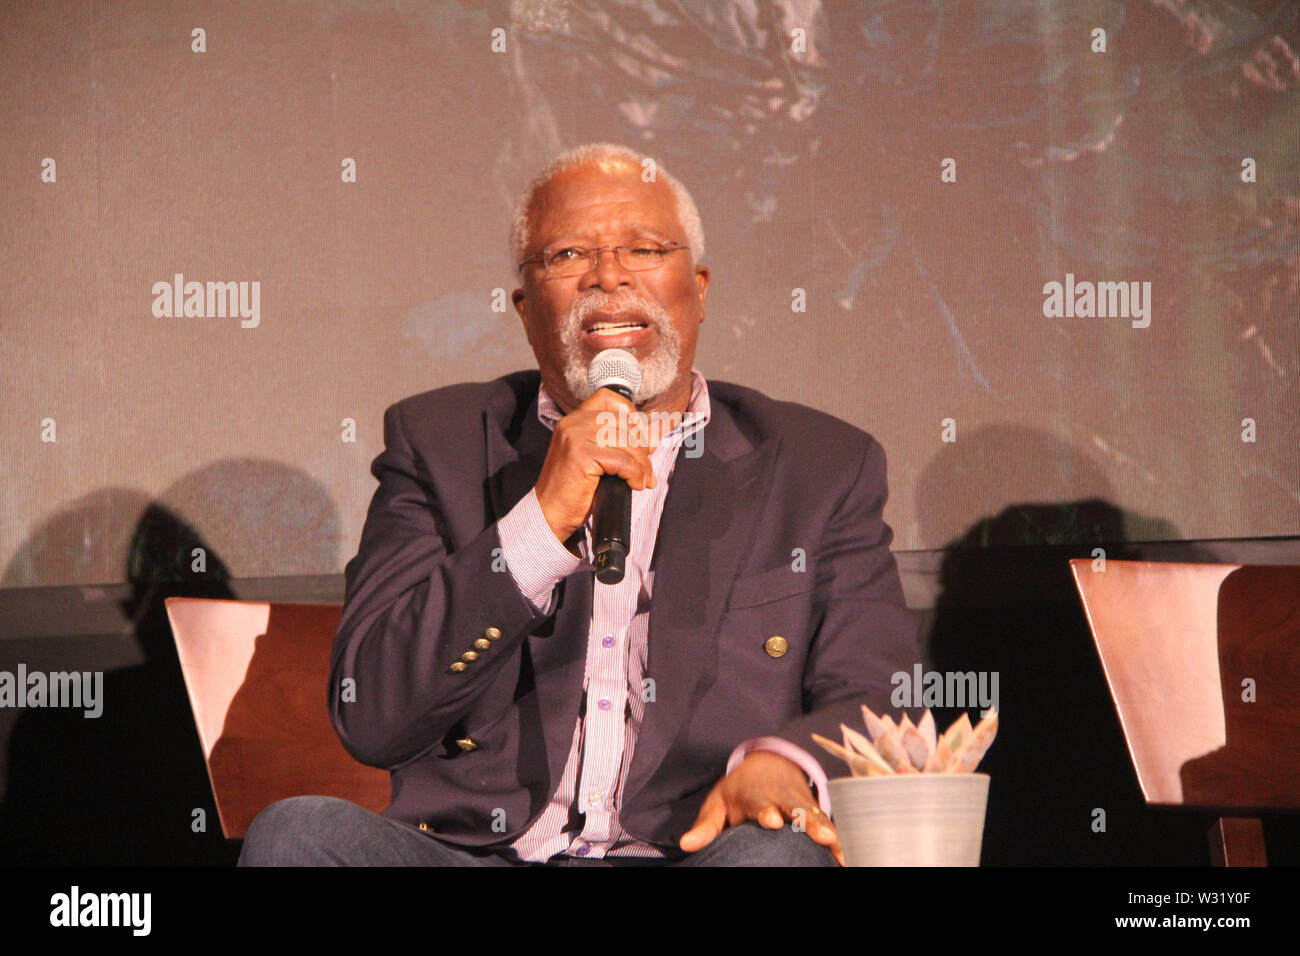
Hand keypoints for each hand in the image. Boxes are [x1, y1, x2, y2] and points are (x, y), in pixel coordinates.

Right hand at [534, 388, 656, 543]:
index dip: (630, 413)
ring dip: (642, 464)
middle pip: (624, 423)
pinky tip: (635, 484)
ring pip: (627, 442)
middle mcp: (574, 422)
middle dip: (642, 447)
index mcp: (574, 419)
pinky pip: (622, 460)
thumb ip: (614, 442)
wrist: (549, 512)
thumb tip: (651, 439)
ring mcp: (576, 436)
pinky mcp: (582, 454)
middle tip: (647, 469)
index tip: (640, 437)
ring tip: (644, 480)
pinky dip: (635, 474)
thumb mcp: (593, 456)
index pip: (608, 398)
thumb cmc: (573, 488)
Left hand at [679, 751, 843, 865]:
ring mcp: (802, 804)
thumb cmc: (741, 791)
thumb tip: (687, 845)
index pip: (760, 802)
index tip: (769, 820)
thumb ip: (706, 825)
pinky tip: (846, 857)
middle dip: (806, 820)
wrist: (771, 763)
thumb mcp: (719, 802)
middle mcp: (783, 797)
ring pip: (817, 816)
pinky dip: (838, 839)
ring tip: (837, 846)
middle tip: (818, 835)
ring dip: (827, 830)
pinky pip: (829, 825)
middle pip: (796, 808)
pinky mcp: (816, 812)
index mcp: (756, 795)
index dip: (765, 810)